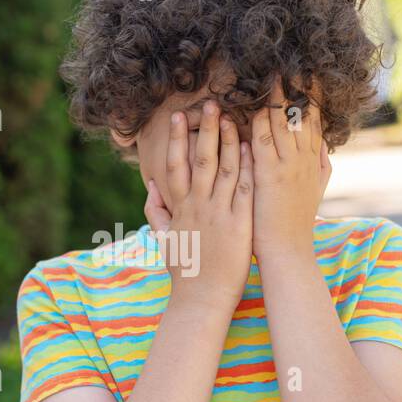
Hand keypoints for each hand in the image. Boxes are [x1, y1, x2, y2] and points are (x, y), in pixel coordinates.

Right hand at [143, 99, 253, 312]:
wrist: (201, 298)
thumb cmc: (184, 270)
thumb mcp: (164, 239)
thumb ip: (155, 212)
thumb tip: (150, 188)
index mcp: (180, 207)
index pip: (176, 165)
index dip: (176, 139)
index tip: (178, 116)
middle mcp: (198, 206)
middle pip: (202, 160)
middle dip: (205, 130)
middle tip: (210, 103)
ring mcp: (219, 214)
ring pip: (226, 170)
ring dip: (230, 141)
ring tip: (233, 117)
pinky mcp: (239, 225)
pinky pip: (245, 190)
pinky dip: (248, 169)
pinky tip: (251, 150)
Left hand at [249, 79, 330, 261]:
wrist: (288, 252)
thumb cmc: (297, 224)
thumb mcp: (316, 192)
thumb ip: (320, 168)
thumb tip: (325, 150)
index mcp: (314, 161)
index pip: (315, 120)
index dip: (312, 96)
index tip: (310, 74)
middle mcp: (304, 159)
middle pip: (303, 114)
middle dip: (297, 88)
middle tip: (291, 63)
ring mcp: (287, 166)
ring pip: (284, 123)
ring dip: (277, 97)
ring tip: (271, 74)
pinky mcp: (269, 175)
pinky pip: (263, 140)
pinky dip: (259, 121)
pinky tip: (253, 106)